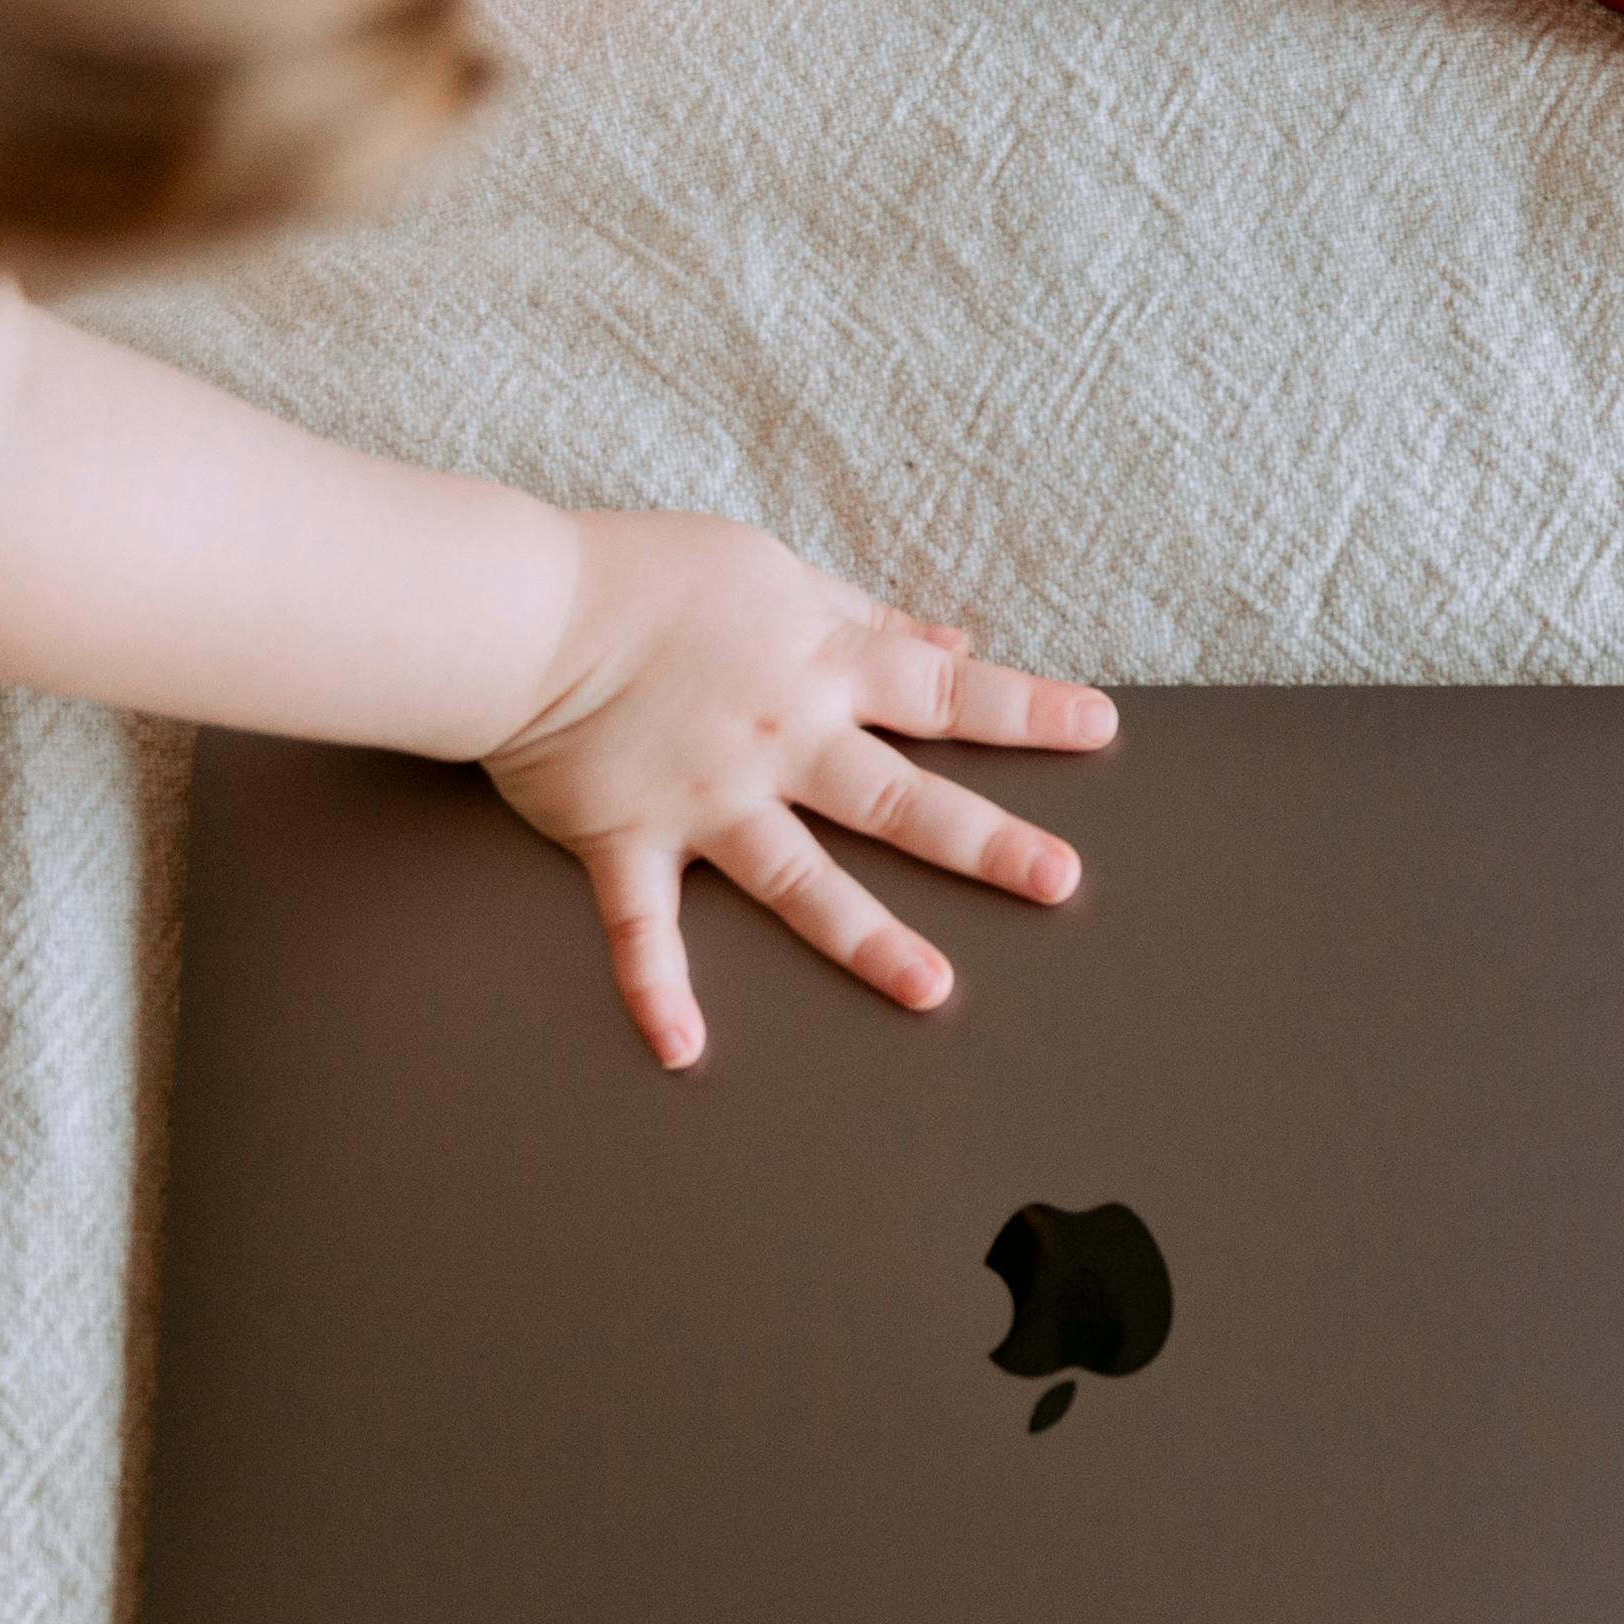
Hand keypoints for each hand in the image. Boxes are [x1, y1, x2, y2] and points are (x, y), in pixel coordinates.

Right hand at [482, 511, 1114, 1068]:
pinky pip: (644, 926)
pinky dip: (656, 988)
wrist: (524, 608)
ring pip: (802, 877)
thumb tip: (954, 640)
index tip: (1099, 730)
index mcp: (821, 667)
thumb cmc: (646, 577)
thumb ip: (866, 616)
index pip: (945, 691)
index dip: (1026, 709)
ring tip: (931, 989)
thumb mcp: (773, 571)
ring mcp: (707, 800)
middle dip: (984, 842)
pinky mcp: (628, 838)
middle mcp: (780, 741)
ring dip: (867, 938)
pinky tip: (683, 1052)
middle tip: (1058, 883)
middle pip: (900, 798)